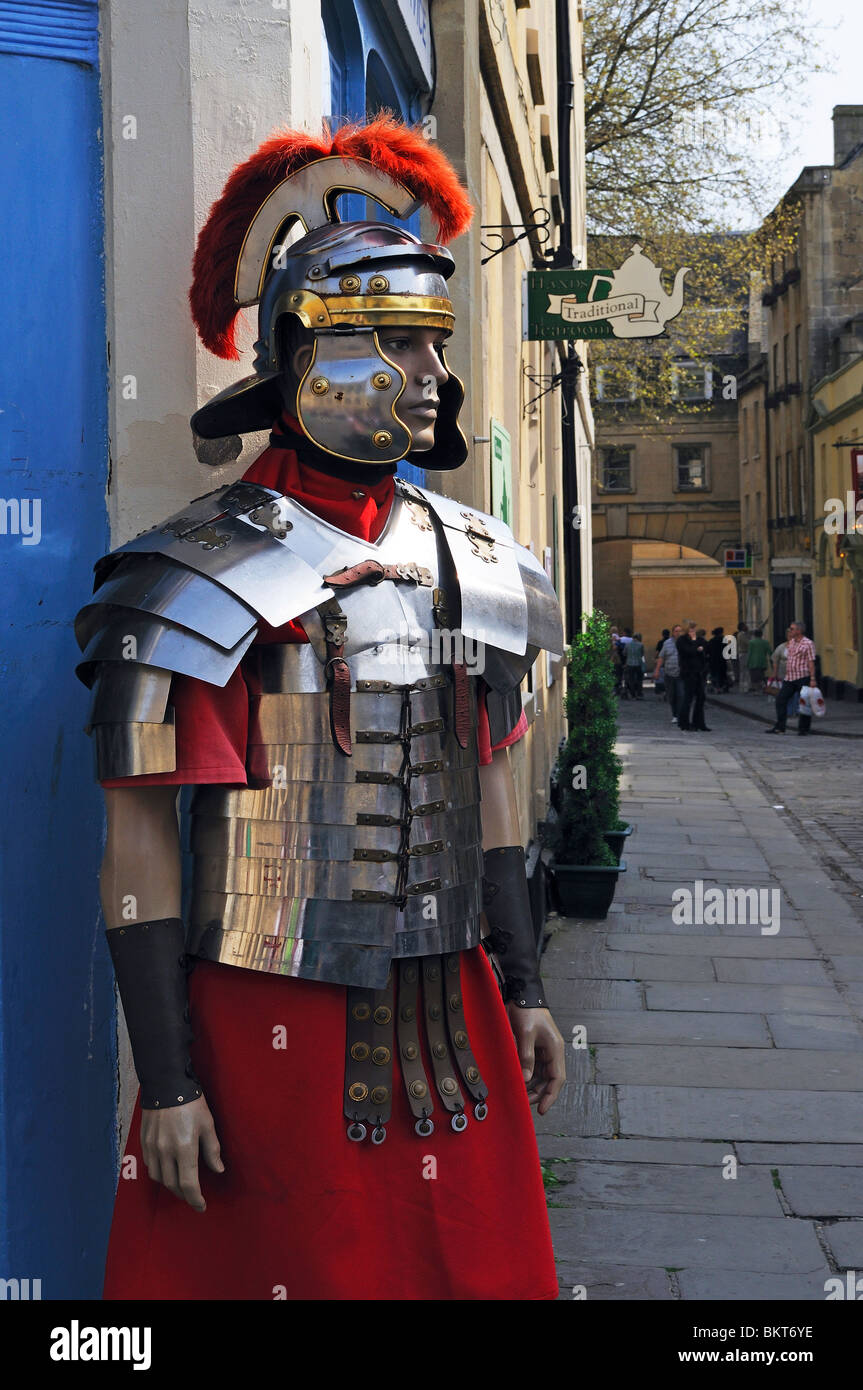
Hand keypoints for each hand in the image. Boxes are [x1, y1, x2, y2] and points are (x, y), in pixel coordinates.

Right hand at [140, 1094, 223, 1211]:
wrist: (166, 1085)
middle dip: (184, 1195)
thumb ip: (212, 1150)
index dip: (195, 1200)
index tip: (201, 1206)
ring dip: (170, 1186)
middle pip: (173, 1185)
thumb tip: (218, 1170)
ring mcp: (152, 1148)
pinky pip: (150, 1166)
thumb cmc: (191, 1103)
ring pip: (159, 1178)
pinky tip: (168, 1170)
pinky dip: (159, 1173)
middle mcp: (166, 1152)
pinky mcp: (144, 1143)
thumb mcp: (208, 1124)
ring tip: (181, 1186)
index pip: (189, 1185)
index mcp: (185, 1148)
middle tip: (193, 1198)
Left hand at [506, 1004, 565, 1114]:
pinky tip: (518, 1082)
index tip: (542, 1109)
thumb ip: (526, 1057)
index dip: (550, 1096)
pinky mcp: (534, 1049)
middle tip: (524, 1103)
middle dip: (538, 1093)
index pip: (557, 1079)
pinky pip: (533, 1068)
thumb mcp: (526, 1034)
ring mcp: (543, 1051)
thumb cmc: (527, 1011)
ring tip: (520, 1095)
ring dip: (531, 1086)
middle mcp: (552, 1052)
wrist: (522, 995)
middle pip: (548, 1080)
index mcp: (555, 1049)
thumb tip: (524, 1079)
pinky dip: (526, 1077)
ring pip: (540, 1076)